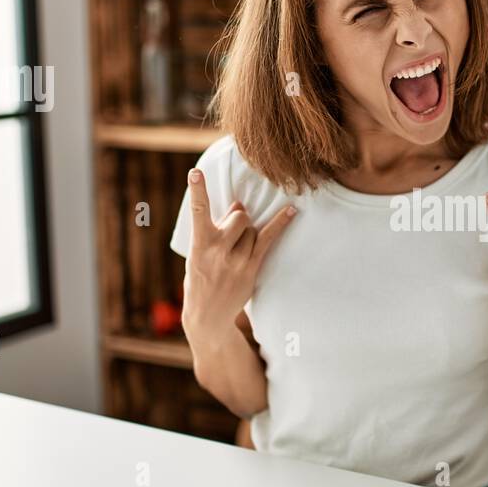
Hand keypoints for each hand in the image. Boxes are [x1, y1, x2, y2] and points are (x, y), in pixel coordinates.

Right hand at [181, 168, 294, 351]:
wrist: (207, 314)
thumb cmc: (202, 276)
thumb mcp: (199, 253)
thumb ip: (216, 229)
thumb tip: (241, 205)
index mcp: (198, 244)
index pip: (197, 212)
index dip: (197, 191)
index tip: (195, 172)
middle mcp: (216, 251)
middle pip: (239, 218)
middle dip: (240, 218)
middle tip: (233, 232)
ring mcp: (235, 261)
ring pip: (251, 229)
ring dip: (248, 233)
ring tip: (237, 250)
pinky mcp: (250, 269)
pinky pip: (268, 240)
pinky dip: (280, 223)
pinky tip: (291, 210)